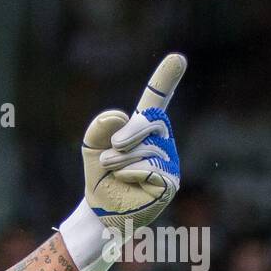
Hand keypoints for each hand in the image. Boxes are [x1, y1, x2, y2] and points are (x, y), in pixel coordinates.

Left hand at [58, 53, 186, 270]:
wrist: (99, 212)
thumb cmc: (100, 179)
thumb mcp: (92, 149)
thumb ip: (99, 129)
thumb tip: (119, 118)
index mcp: (144, 130)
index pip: (157, 100)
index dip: (165, 79)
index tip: (177, 58)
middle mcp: (162, 142)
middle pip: (152, 122)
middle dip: (129, 134)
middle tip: (111, 150)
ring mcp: (170, 162)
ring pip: (147, 149)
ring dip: (121, 161)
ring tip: (114, 172)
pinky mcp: (170, 183)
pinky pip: (149, 169)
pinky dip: (130, 174)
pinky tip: (126, 183)